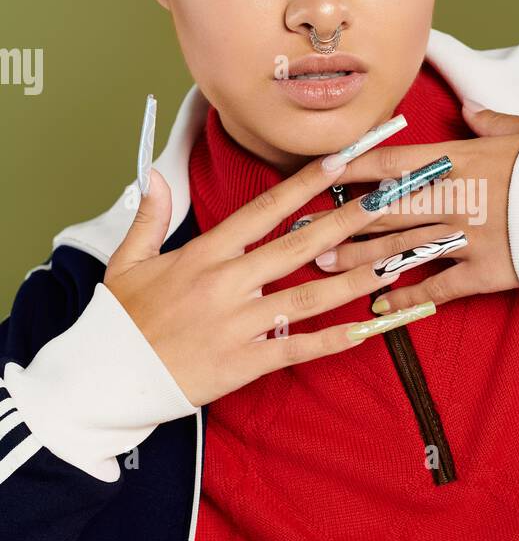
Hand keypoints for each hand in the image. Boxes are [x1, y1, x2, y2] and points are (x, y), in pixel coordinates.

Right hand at [103, 154, 434, 406]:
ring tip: (392, 263)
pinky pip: (297, 350)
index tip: (339, 163)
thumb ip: (149, 217)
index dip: (304, 186)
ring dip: (353, 279)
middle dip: (346, 222)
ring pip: (308, 299)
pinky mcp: (243, 363)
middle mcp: (227, 284)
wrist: (105, 378)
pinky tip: (366, 330)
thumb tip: (154, 174)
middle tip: (386, 202)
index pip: (263, 211)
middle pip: (298, 246)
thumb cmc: (119, 320)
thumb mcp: (127, 262)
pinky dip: (333, 341)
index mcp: (204, 255)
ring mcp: (238, 324)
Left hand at [309, 102, 518, 314]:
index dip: (351, 168)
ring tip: (323, 266)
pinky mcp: (486, 271)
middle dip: (339, 219)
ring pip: (399, 248)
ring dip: (358, 258)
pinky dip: (407, 296)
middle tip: (302, 228)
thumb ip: (489, 123)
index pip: (391, 163)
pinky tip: (378, 305)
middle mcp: (453, 198)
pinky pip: (437, 286)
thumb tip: (469, 110)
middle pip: (384, 210)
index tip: (317, 171)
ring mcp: (467, 236)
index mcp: (459, 159)